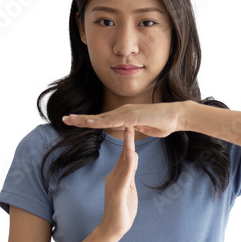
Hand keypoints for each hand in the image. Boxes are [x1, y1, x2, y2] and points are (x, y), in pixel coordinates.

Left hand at [61, 101, 187, 137]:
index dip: (87, 121)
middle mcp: (121, 112)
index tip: (75, 121)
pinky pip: (112, 121)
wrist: (176, 116)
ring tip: (70, 119)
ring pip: (100, 118)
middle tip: (64, 119)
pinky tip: (88, 123)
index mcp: (123, 116)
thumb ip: (135, 128)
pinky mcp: (131, 117)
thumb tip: (131, 129)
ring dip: (84, 119)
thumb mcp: (144, 128)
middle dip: (80, 118)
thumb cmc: (163, 123)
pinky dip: (99, 122)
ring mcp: (125, 113)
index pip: (101, 120)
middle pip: (96, 117)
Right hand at [96, 126, 138, 239]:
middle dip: (127, 137)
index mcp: (117, 176)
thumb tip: (132, 159)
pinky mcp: (117, 191)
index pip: (125, 155)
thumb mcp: (128, 189)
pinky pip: (124, 174)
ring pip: (123, 161)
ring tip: (130, 130)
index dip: (128, 140)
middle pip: (123, 154)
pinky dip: (128, 163)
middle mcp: (114, 176)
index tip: (132, 126)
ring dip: (127, 145)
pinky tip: (131, 153)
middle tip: (130, 120)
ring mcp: (115, 183)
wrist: (113, 229)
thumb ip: (129, 174)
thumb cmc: (122, 211)